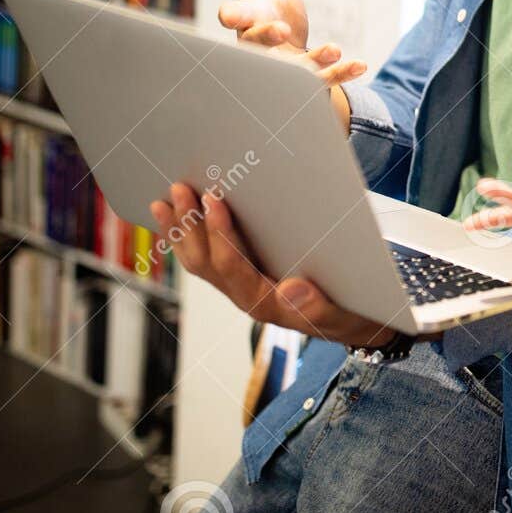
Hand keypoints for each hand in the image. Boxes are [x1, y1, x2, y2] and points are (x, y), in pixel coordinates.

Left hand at [151, 182, 396, 347]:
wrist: (348, 324)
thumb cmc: (345, 313)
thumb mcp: (339, 313)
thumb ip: (318, 306)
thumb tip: (293, 289)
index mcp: (264, 304)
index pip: (232, 267)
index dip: (220, 233)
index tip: (214, 200)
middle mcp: (244, 296)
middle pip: (205, 263)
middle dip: (190, 225)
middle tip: (180, 189)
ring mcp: (238, 288)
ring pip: (198, 262)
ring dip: (180, 231)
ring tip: (163, 202)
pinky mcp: (238, 279)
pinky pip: (205, 260)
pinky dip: (188, 237)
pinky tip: (177, 218)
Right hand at [217, 0, 365, 104]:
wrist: (294, 51)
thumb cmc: (276, 13)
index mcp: (249, 20)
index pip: (234, 16)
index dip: (231, 15)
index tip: (229, 15)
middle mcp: (261, 47)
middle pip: (257, 45)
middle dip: (265, 36)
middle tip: (279, 29)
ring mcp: (284, 67)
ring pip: (293, 69)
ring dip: (312, 60)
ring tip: (333, 48)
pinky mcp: (308, 81)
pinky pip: (325, 80)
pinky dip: (342, 73)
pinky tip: (361, 65)